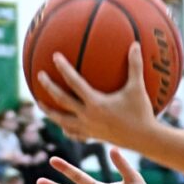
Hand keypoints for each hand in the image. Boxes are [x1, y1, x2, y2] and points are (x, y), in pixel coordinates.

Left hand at [35, 45, 160, 147]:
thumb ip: (135, 65)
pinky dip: (65, 128)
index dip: (63, 68)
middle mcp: (88, 116)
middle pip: (61, 100)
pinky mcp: (92, 137)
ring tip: (40, 103)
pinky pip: (73, 133)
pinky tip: (61, 123)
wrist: (145, 140)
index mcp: (96, 103)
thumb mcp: (138, 87)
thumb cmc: (142, 112)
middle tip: (39, 76)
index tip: (54, 56)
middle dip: (48, 87)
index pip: (74, 82)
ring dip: (49, 111)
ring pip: (61, 120)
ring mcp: (88, 128)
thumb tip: (136, 44)